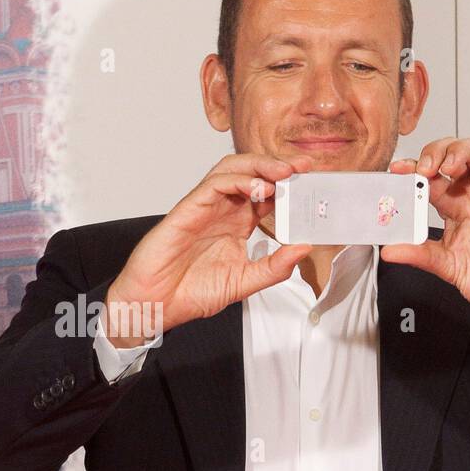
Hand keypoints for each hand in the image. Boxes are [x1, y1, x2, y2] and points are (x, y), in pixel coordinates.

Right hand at [104, 152, 317, 346]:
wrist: (155, 305)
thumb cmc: (190, 292)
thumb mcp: (244, 283)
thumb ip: (274, 268)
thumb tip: (303, 248)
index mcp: (237, 224)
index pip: (267, 194)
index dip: (290, 185)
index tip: (314, 183)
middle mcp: (222, 210)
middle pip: (252, 173)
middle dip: (279, 166)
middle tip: (305, 167)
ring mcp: (204, 207)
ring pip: (232, 169)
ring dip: (260, 166)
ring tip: (284, 173)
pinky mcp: (188, 209)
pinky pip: (213, 184)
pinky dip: (237, 180)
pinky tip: (258, 189)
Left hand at [382, 137, 469, 335]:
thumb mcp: (448, 267)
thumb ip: (420, 255)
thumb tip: (388, 251)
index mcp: (452, 207)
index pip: (429, 177)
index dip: (412, 168)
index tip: (397, 170)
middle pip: (453, 154)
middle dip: (436, 152)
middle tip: (424, 167)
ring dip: (462, 151)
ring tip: (449, 167)